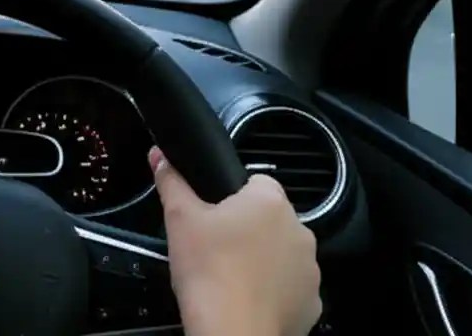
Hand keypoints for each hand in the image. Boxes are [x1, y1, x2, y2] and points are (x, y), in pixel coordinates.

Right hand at [149, 147, 321, 335]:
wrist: (232, 332)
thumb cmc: (207, 269)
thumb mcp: (179, 220)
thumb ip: (171, 182)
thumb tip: (159, 153)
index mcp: (270, 201)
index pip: (255, 182)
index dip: (231, 198)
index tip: (212, 218)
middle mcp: (300, 229)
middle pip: (270, 219)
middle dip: (248, 229)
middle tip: (216, 248)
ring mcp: (310, 268)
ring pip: (282, 253)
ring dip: (263, 259)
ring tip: (230, 277)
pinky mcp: (312, 302)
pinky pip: (290, 287)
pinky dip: (273, 291)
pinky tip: (248, 300)